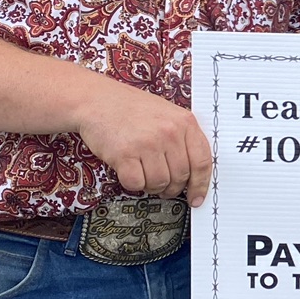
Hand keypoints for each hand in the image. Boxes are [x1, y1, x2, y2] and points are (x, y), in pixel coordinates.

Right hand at [73, 78, 214, 206]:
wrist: (97, 100)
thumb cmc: (132, 109)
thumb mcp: (168, 114)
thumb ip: (183, 139)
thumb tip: (193, 174)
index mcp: (185, 122)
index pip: (202, 162)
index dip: (200, 185)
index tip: (196, 198)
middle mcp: (169, 132)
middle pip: (180, 177)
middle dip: (171, 188)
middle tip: (163, 186)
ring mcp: (148, 143)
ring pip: (159, 183)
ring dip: (151, 186)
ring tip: (143, 173)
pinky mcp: (125, 154)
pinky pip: (136, 184)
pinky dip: (132, 183)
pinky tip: (128, 169)